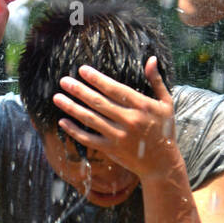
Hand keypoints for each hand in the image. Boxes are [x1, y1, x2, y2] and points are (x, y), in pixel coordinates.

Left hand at [52, 57, 179, 180]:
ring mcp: (119, 136)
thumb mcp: (166, 104)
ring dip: (72, 108)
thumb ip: (156, 81)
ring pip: (91, 119)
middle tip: (64, 81)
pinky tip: (63, 121)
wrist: (162, 164)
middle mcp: (129, 120)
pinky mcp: (112, 150)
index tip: (82, 69)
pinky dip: (75, 131)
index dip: (97, 79)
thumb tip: (151, 59)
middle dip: (79, 90)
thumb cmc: (165, 130)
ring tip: (57, 97)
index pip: (115, 89)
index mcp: (142, 106)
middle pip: (98, 102)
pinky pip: (89, 139)